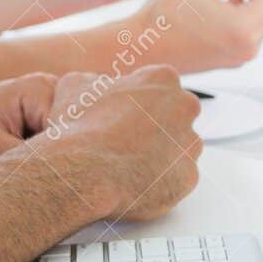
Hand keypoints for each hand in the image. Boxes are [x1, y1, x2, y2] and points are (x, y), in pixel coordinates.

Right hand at [36, 66, 202, 221]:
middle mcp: (184, 107)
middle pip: (176, 115)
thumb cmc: (79, 128)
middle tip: (126, 141)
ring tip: (127, 165)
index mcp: (162, 78)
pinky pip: (175, 178)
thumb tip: (91, 84)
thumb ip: (93, 81)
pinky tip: (135, 183)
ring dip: (159, 155)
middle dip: (156, 127)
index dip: (137, 103)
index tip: (121, 116)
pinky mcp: (188, 176)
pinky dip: (159, 182)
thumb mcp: (73, 86)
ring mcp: (189, 143)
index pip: (158, 87)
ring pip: (178, 148)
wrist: (84, 172)